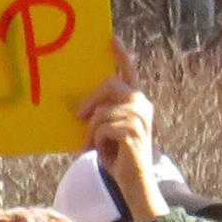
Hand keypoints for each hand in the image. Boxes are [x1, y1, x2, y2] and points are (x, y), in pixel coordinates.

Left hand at [79, 65, 162, 221]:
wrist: (134, 183)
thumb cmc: (118, 156)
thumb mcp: (107, 129)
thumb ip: (101, 112)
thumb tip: (80, 106)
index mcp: (136, 102)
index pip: (129, 72)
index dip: (121, 54)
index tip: (110, 38)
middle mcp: (142, 105)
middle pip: (109, 84)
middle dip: (91, 100)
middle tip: (79, 115)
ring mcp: (139, 118)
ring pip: (101, 111)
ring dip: (92, 131)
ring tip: (96, 146)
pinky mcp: (133, 131)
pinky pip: (102, 127)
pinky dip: (97, 141)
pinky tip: (104, 151)